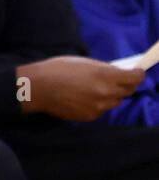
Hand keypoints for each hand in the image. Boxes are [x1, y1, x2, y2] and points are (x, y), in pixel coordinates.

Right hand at [19, 56, 145, 120]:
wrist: (40, 88)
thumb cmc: (59, 68)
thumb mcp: (84, 62)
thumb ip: (102, 69)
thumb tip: (115, 73)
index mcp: (105, 75)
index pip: (134, 78)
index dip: (138, 74)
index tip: (138, 71)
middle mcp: (106, 93)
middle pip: (127, 91)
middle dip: (125, 84)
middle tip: (119, 78)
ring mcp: (99, 107)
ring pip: (115, 101)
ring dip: (112, 94)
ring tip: (97, 87)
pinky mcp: (91, 116)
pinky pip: (102, 109)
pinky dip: (100, 103)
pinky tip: (85, 96)